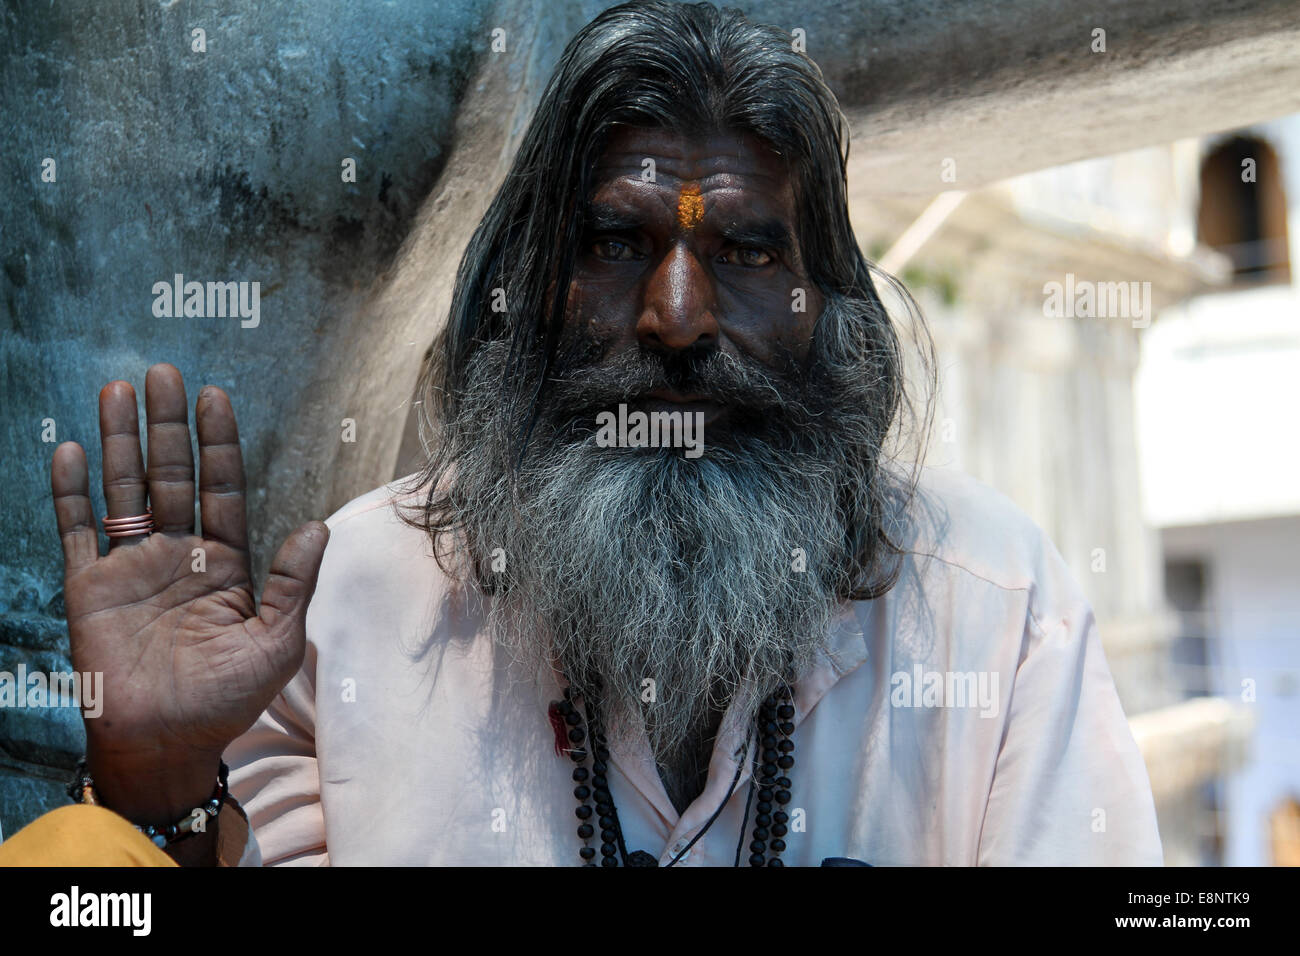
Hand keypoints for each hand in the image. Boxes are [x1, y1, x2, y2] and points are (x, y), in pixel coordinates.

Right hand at [50, 363, 328, 824]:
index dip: (219, 443)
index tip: (214, 395)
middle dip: (167, 424)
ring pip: (124, 489)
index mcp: (225, 562)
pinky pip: (78, 530)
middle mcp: (177, 555)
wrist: (167, 745)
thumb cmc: (228, 699)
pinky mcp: (89, 588)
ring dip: (119, 441)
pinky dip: (71, 492)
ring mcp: (131, 568)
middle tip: (162, 372)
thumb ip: (294, 583)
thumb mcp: (276, 641)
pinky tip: (70, 449)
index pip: (221, 487)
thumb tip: (318, 526)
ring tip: (117, 390)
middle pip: (171, 474)